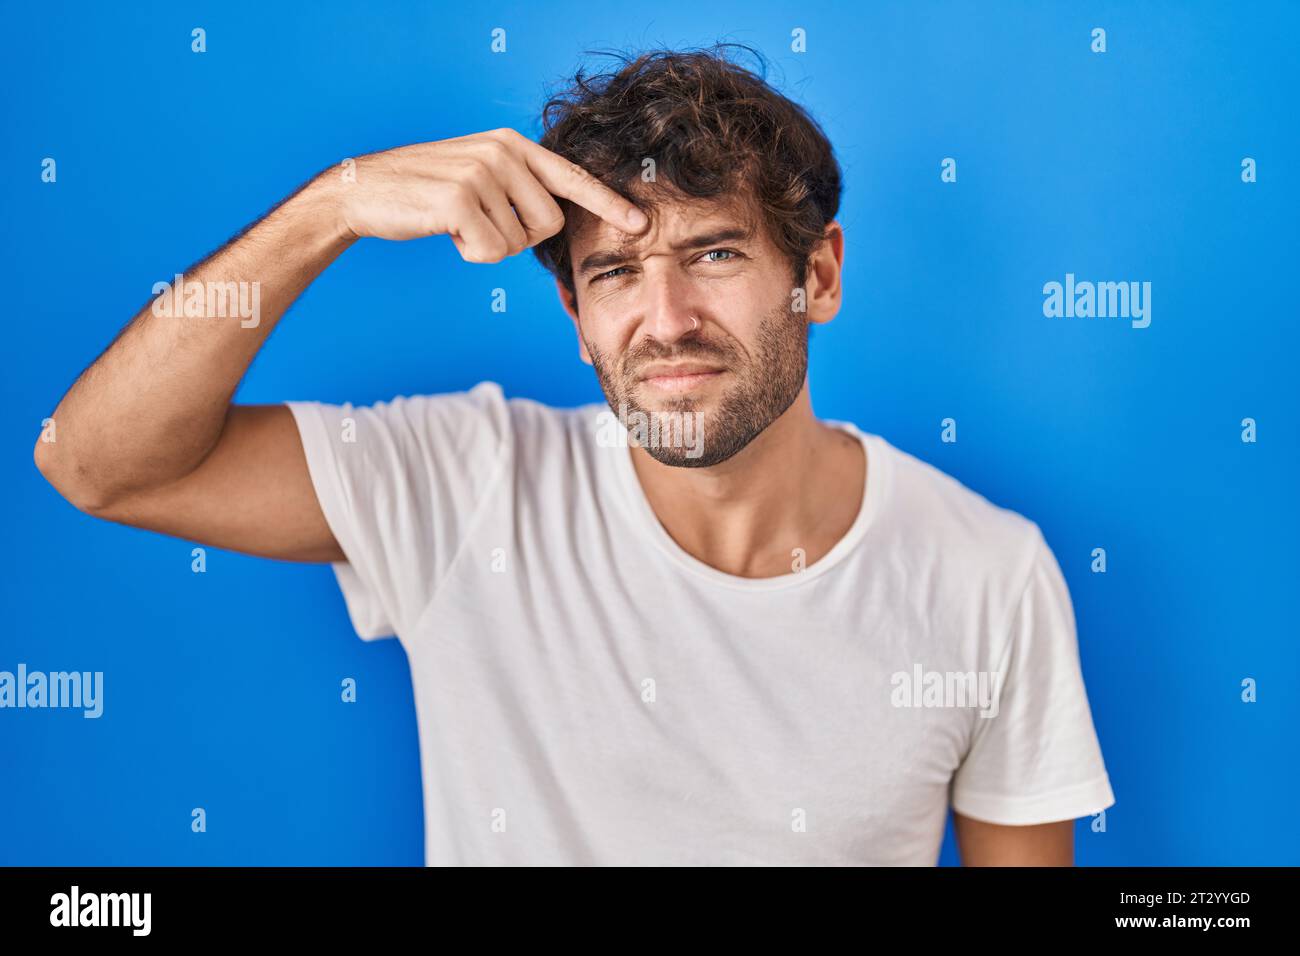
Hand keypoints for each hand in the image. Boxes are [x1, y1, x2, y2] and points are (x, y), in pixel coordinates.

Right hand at [329, 128, 648, 260]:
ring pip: (518, 242)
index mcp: (512, 146)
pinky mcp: (461, 199)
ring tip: (456, 222)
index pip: (570, 178)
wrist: (366, 190)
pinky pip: (491, 252)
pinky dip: (469, 253)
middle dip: (519, 238)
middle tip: (479, 223)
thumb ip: (517, 186)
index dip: (607, 203)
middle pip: (549, 224)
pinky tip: (445, 230)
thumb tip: (555, 218)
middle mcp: (502, 153)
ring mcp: (481, 173)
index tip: (638, 223)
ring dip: (488, 246)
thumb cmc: (425, 192)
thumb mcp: (478, 175)